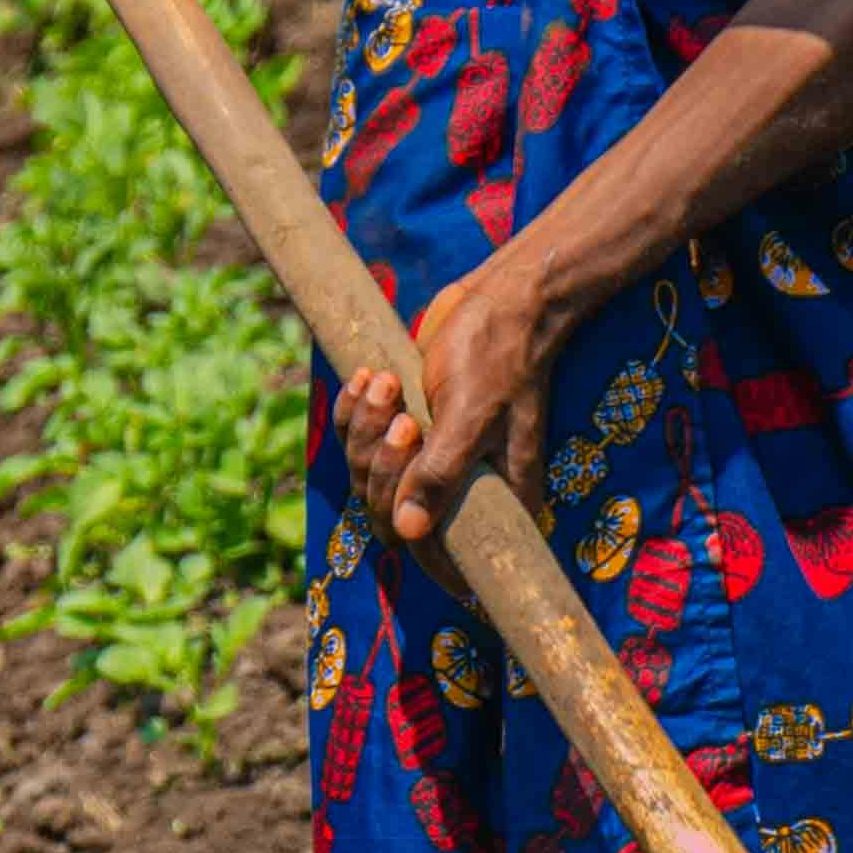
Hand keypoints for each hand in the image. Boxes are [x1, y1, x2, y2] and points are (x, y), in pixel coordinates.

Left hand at [336, 249, 569, 549]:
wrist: (498, 299)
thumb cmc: (497, 355)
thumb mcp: (472, 416)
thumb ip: (442, 475)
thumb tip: (410, 533)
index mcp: (492, 497)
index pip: (444, 554)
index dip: (420, 549)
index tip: (404, 518)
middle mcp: (458, 485)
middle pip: (390, 511)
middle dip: (382, 464)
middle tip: (404, 417)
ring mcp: (427, 457)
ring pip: (367, 473)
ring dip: (365, 428)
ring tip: (387, 383)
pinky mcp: (403, 427)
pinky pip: (357, 438)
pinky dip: (354, 409)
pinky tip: (368, 376)